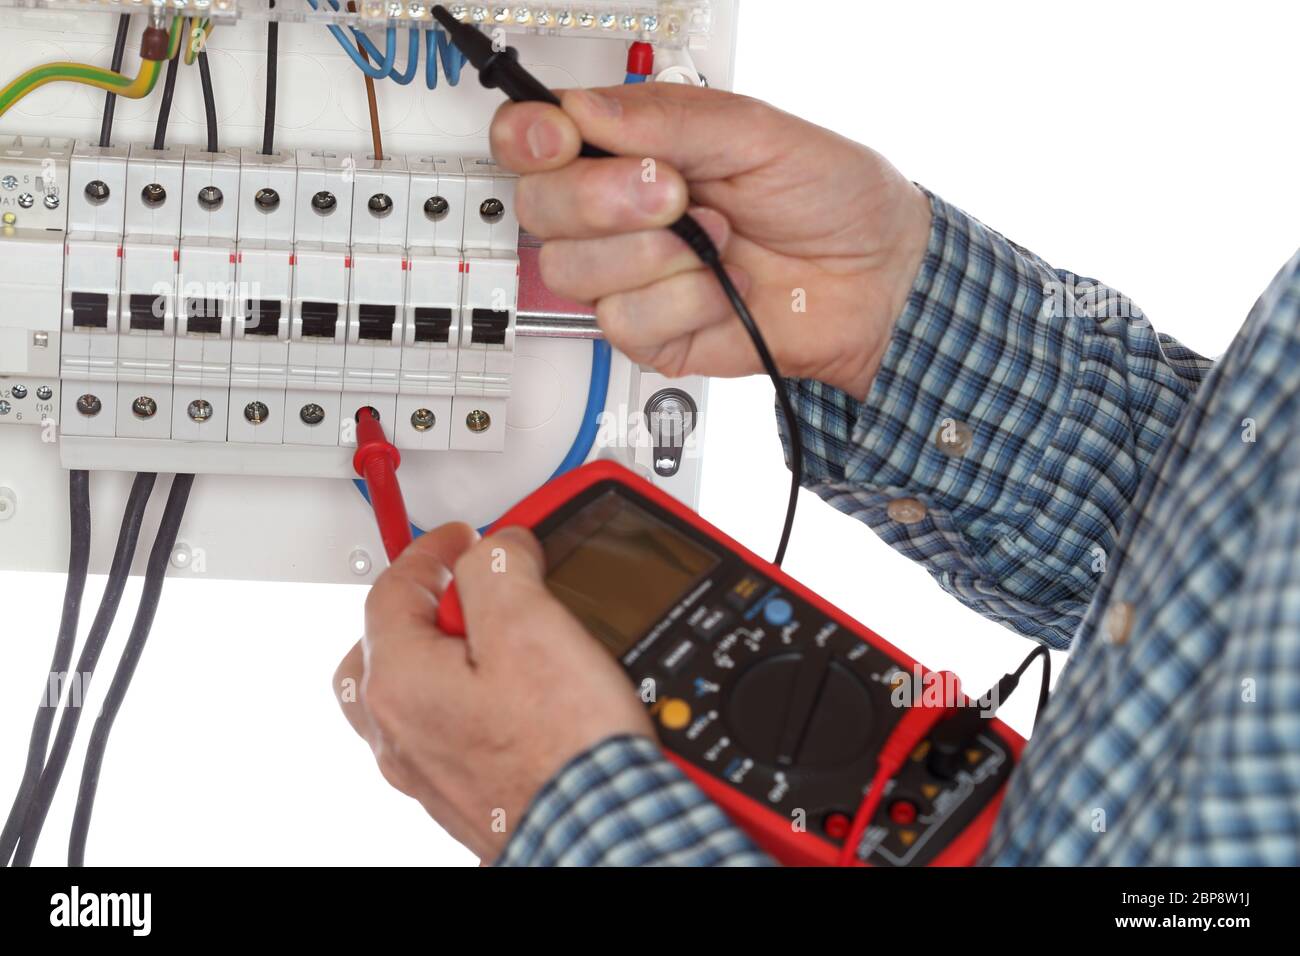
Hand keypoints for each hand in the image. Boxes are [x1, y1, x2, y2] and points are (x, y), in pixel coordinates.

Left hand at [333, 523, 653, 861]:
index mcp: (398, 681)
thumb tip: (496, 549)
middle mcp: (400, 734)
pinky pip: (450, 734)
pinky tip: (517, 701)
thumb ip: (498, 567)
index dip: (433, 551)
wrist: (599, 830)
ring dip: (444, 659)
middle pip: (382, 649)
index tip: (464, 539)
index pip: (393, 589)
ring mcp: (430, 772)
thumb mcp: (529, 622)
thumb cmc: (562, 747)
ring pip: (412, 697)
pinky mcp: (468, 796)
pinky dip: (470, 704)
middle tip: (464, 592)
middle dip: (419, 610)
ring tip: (497, 644)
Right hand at [489, 84, 930, 400]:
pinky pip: (625, 323)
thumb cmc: (832, 199)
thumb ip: (668, 119)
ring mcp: (634, 277)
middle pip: (540, 208)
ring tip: (717, 241)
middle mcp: (622, 212)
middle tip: (672, 192)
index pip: (537, 140)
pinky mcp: (653, 334)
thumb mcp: (756, 133)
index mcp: (635, 150)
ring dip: (655, 256)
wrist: (877, 280)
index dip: (530, 138)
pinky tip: (723, 289)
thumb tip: (586, 109)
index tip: (559, 138)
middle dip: (602, 198)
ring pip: (574, 270)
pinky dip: (684, 303)